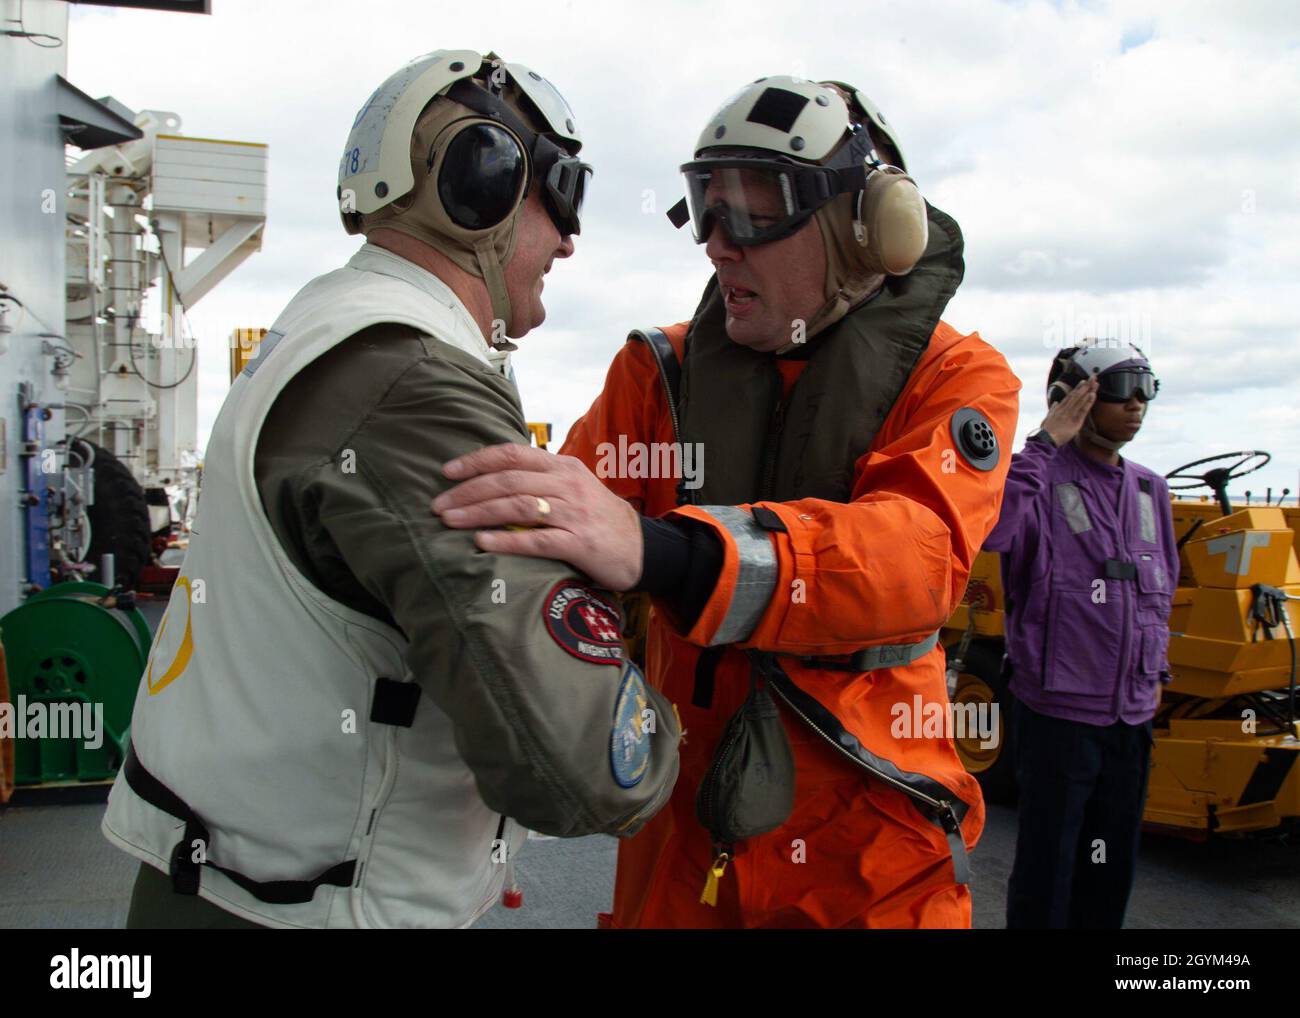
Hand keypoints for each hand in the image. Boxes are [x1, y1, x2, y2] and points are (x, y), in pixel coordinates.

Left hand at [432, 444, 643, 590]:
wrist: (641, 548)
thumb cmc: (598, 518)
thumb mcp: (572, 487)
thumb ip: (539, 478)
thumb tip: (493, 476)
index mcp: (562, 467)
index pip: (512, 454)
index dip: (476, 461)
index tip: (447, 472)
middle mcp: (567, 485)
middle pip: (508, 480)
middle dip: (468, 491)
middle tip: (438, 505)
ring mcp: (574, 513)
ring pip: (517, 506)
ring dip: (478, 513)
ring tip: (451, 522)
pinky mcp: (579, 543)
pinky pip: (537, 539)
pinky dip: (506, 540)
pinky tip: (483, 542)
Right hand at [1041, 375, 1097, 445]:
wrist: (1045, 439)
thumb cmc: (1046, 431)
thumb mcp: (1047, 418)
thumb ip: (1053, 409)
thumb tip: (1055, 402)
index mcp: (1059, 408)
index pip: (1070, 396)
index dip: (1078, 388)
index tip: (1084, 381)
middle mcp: (1065, 409)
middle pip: (1077, 395)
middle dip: (1086, 386)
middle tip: (1093, 377)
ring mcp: (1070, 414)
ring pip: (1080, 400)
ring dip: (1088, 390)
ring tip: (1095, 383)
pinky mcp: (1075, 421)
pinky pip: (1083, 410)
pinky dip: (1088, 402)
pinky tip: (1093, 395)